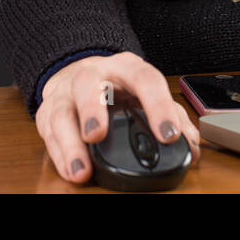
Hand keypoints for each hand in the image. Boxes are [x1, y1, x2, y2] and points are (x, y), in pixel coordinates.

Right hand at [35, 51, 200, 184]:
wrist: (78, 71)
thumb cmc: (118, 88)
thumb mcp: (146, 93)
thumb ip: (172, 116)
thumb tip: (191, 145)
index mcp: (125, 68)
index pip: (143, 79)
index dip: (157, 105)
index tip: (168, 135)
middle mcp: (92, 75)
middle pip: (87, 83)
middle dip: (92, 109)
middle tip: (98, 135)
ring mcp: (66, 93)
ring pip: (61, 111)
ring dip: (70, 142)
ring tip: (81, 169)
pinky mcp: (47, 111)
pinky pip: (49, 133)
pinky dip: (59, 155)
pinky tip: (71, 171)